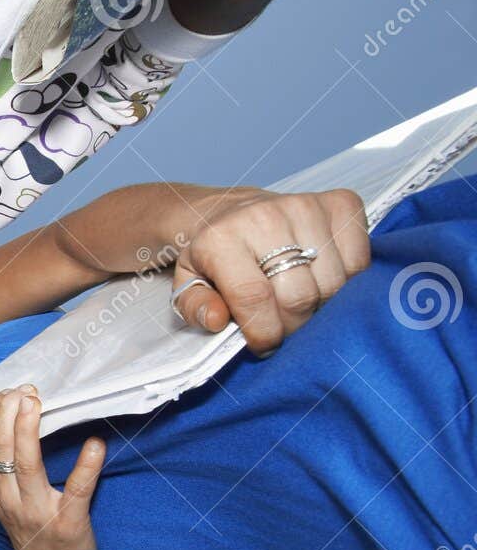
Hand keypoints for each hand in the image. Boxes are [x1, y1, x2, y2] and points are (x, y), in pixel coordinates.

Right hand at [0, 388, 104, 549]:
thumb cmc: (32, 535)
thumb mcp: (8, 503)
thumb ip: (6, 470)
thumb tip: (14, 424)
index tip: (6, 392)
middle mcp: (11, 500)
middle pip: (0, 448)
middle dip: (8, 412)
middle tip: (25, 389)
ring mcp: (38, 512)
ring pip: (26, 464)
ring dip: (29, 429)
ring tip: (36, 402)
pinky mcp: (69, 523)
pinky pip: (77, 491)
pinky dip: (86, 466)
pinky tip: (95, 444)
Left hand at [171, 188, 368, 354]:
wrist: (233, 212)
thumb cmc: (214, 257)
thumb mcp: (189, 284)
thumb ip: (196, 307)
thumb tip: (217, 320)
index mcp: (221, 238)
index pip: (254, 297)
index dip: (264, 333)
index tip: (264, 346)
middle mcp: (265, 216)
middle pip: (299, 295)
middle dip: (293, 326)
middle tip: (283, 328)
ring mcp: (306, 206)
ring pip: (334, 283)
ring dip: (322, 307)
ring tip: (300, 305)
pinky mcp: (341, 203)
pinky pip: (360, 260)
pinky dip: (347, 282)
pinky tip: (321, 280)